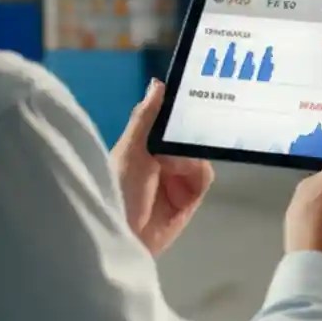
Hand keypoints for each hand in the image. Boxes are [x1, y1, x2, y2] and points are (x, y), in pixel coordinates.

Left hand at [111, 79, 214, 255]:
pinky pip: (203, 178)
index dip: (183, 109)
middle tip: (199, 129)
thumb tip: (158, 82)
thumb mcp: (130, 150)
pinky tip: (184, 182)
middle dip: (194, 134)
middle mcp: (161, 160)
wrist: (122, 238)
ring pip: (200, 157)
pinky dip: (197, 176)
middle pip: (190, 137)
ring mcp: (175, 180)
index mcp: (144, 144)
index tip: (200, 92)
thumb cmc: (118, 188)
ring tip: (173, 169)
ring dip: (190, 161)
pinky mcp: (188, 200)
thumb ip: (145, 117)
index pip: (169, 120)